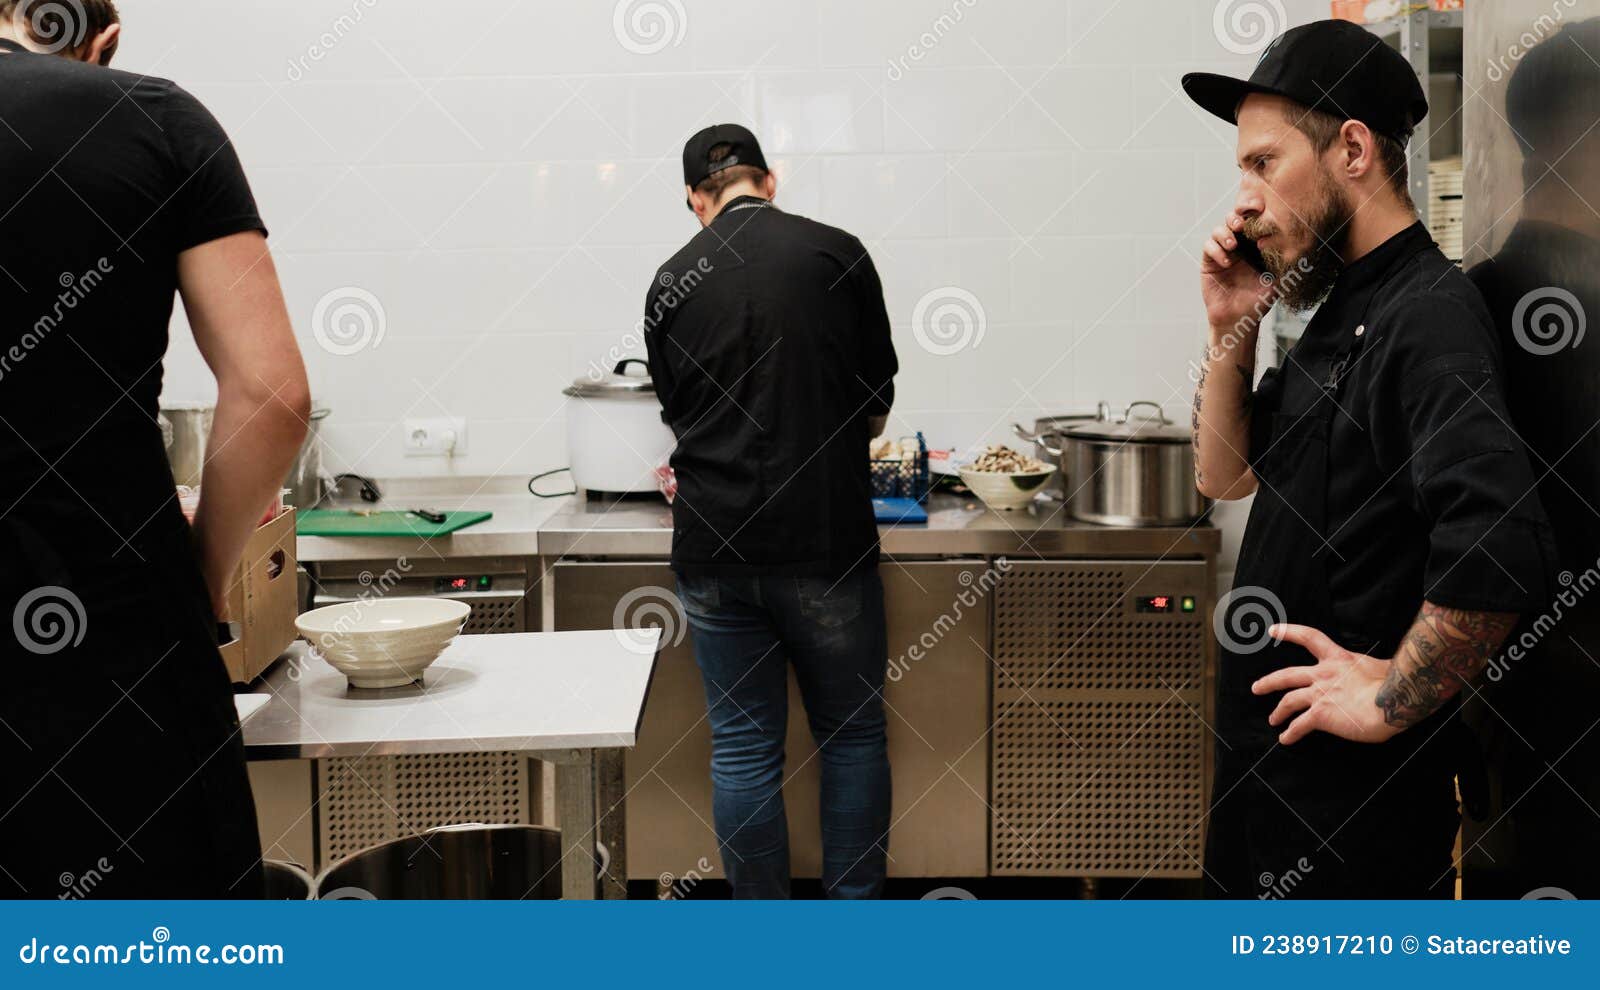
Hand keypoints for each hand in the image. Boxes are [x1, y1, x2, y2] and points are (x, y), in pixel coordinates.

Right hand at [1200, 211, 1276, 332]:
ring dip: (1224, 233)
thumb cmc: (1258, 302)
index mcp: (1255, 248)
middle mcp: (1238, 248)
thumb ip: (1283, 265)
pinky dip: (1216, 250)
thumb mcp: (1277, 282)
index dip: (1254, 214)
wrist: (1237, 319)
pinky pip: (1209, 247)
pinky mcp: (1210, 263)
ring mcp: (1223, 254)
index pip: (1253, 224)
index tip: (1260, 210)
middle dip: (1235, 218)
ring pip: (1219, 231)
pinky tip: (1226, 262)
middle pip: (1233, 220)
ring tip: (1232, 244)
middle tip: (1241, 225)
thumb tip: (1299, 248)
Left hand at [1250, 623, 1402, 744]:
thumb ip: (1370, 669)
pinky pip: (1299, 725)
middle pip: (1287, 675)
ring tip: (1273, 719)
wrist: (1393, 700)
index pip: (1309, 637)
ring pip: (1288, 701)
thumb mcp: (1380, 666)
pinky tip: (1286, 739)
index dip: (1289, 631)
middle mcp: (1324, 674)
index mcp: (1339, 659)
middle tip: (1257, 687)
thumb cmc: (1393, 684)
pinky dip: (1290, 733)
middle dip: (1269, 682)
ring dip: (1278, 711)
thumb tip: (1381, 672)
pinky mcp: (1320, 714)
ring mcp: (1319, 694)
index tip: (1273, 630)